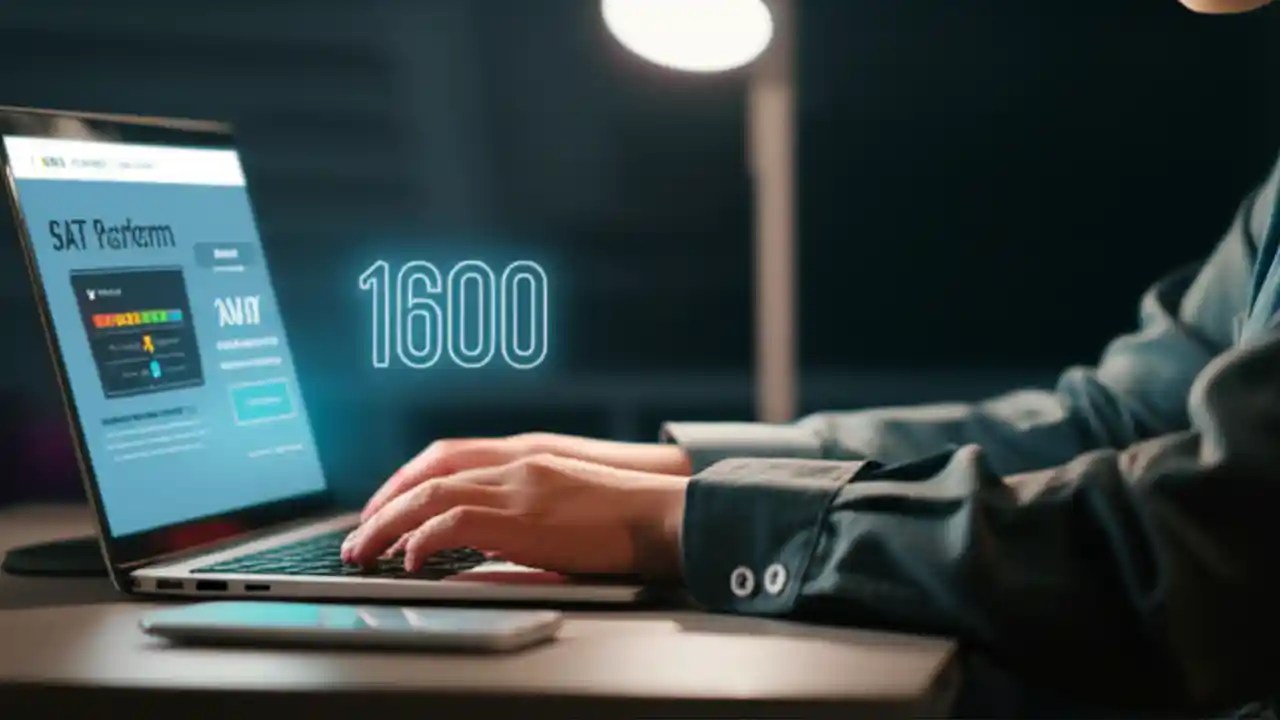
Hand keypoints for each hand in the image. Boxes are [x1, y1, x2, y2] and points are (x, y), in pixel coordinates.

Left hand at [361, 433, 690, 521]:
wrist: (665, 515)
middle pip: (427, 473)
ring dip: (388, 524)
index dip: (404, 478)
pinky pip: (452, 524)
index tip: (382, 505)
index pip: (446, 455)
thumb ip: (520, 516)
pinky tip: (410, 560)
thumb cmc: (627, 519)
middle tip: (359, 535)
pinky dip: (422, 540)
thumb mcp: (565, 506)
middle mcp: (516, 464)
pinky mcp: (522, 519)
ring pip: (429, 496)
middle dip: (384, 504)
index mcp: (526, 457)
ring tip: (365, 551)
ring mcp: (518, 488)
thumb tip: (476, 550)